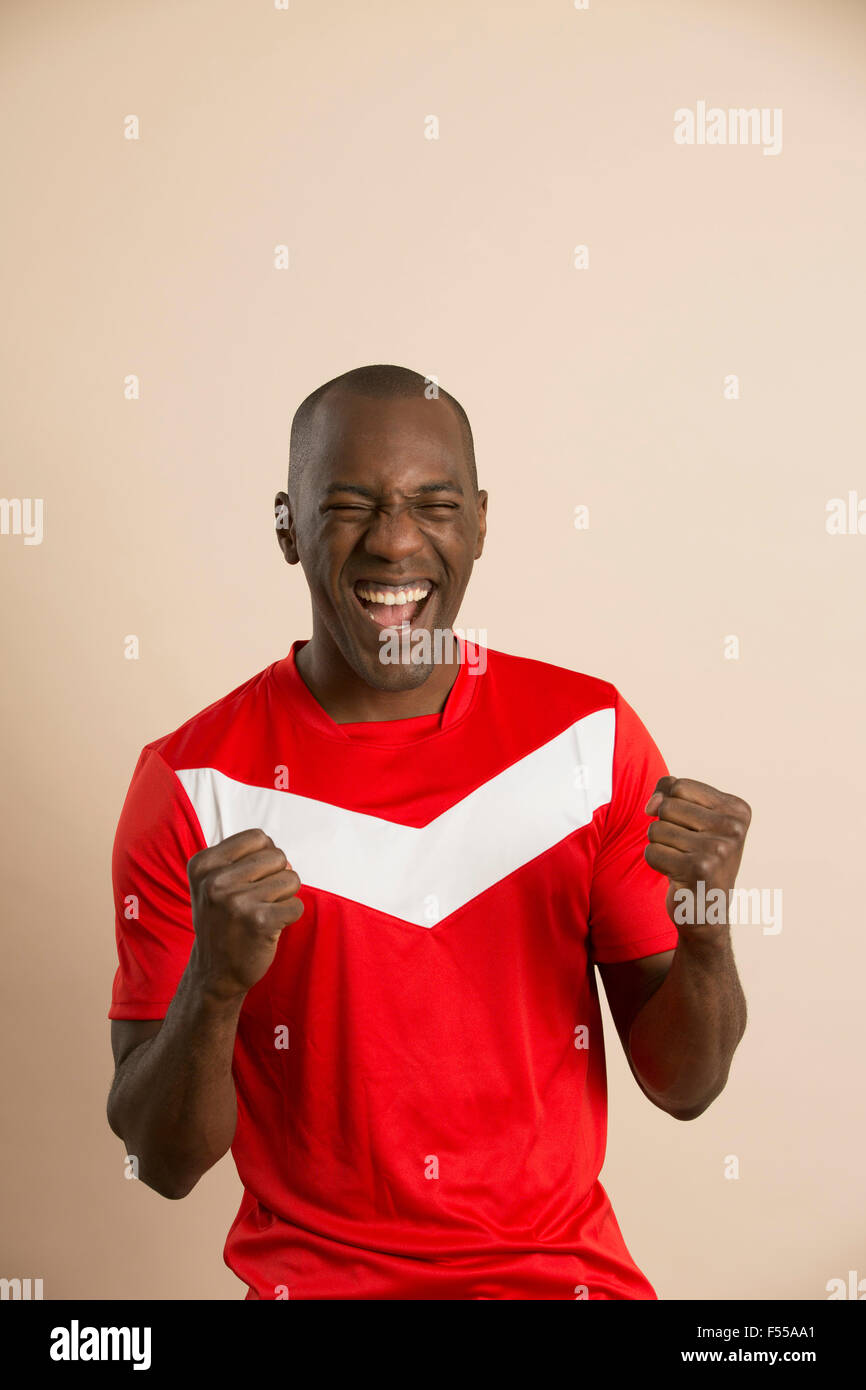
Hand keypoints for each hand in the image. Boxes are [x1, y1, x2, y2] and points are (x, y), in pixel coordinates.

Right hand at [186, 829, 303, 1001]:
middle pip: (277, 856)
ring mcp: (236, 902)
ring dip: (285, 896)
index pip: (258, 837)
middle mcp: (215, 881)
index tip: (251, 879)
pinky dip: (290, 916)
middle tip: (259, 900)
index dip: (265, 856)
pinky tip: (270, 928)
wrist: (214, 972)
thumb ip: (247, 860)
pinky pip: (297, 905)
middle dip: (277, 876)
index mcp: (203, 864)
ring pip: (291, 878)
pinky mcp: (259, 922)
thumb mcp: (214, 883)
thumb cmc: (222, 921)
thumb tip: (286, 860)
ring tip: (263, 912)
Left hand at [644, 777, 750, 932]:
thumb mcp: (691, 818)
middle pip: (667, 805)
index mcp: (737, 809)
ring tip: (682, 861)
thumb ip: (669, 794)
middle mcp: (734, 827)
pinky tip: (677, 875)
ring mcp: (719, 848)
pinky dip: (657, 863)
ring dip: (660, 846)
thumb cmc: (696, 859)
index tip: (687, 827)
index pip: (679, 785)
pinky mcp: (699, 869)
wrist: (707, 913)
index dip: (669, 804)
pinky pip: (652, 851)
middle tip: (685, 849)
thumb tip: (651, 805)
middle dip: (665, 826)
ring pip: (656, 828)